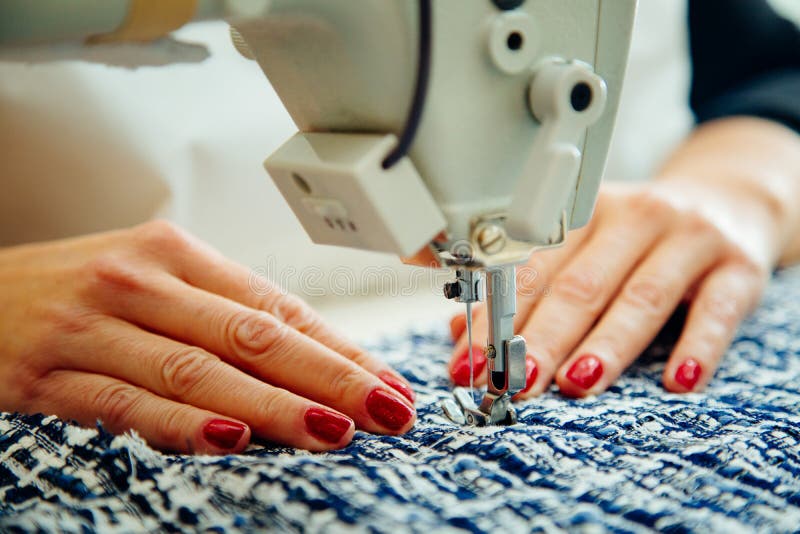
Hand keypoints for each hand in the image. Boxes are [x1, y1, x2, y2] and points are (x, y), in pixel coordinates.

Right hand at [0, 221, 415, 453]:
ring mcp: (94, 326)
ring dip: (272, 406)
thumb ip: (221, 318)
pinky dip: (183, 425)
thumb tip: (307, 364)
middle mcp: (143, 282)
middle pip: (252, 335)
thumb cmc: (78, 291)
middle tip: (386, 410)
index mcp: (178, 254)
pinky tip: (231, 440)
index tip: (388, 383)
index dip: (339, 349)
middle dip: (329, 377)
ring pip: (200, 370)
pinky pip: (128, 403)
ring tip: (332, 431)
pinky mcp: (49, 373)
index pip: (277, 306)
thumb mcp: (155, 283)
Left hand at [448, 179, 775, 397]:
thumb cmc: (639, 238)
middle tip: (515, 382)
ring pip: (641, 296)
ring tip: (576, 384)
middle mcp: (634, 218)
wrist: (727, 198)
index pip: (532, 270)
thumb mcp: (584, 250)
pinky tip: (676, 381)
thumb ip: (531, 290)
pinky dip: (697, 347)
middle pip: (581, 285)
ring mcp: (688, 238)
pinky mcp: (738, 266)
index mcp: (584, 215)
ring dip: (606, 345)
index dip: (498, 319)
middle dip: (544, 338)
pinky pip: (717, 309)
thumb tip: (462, 332)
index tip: (472, 363)